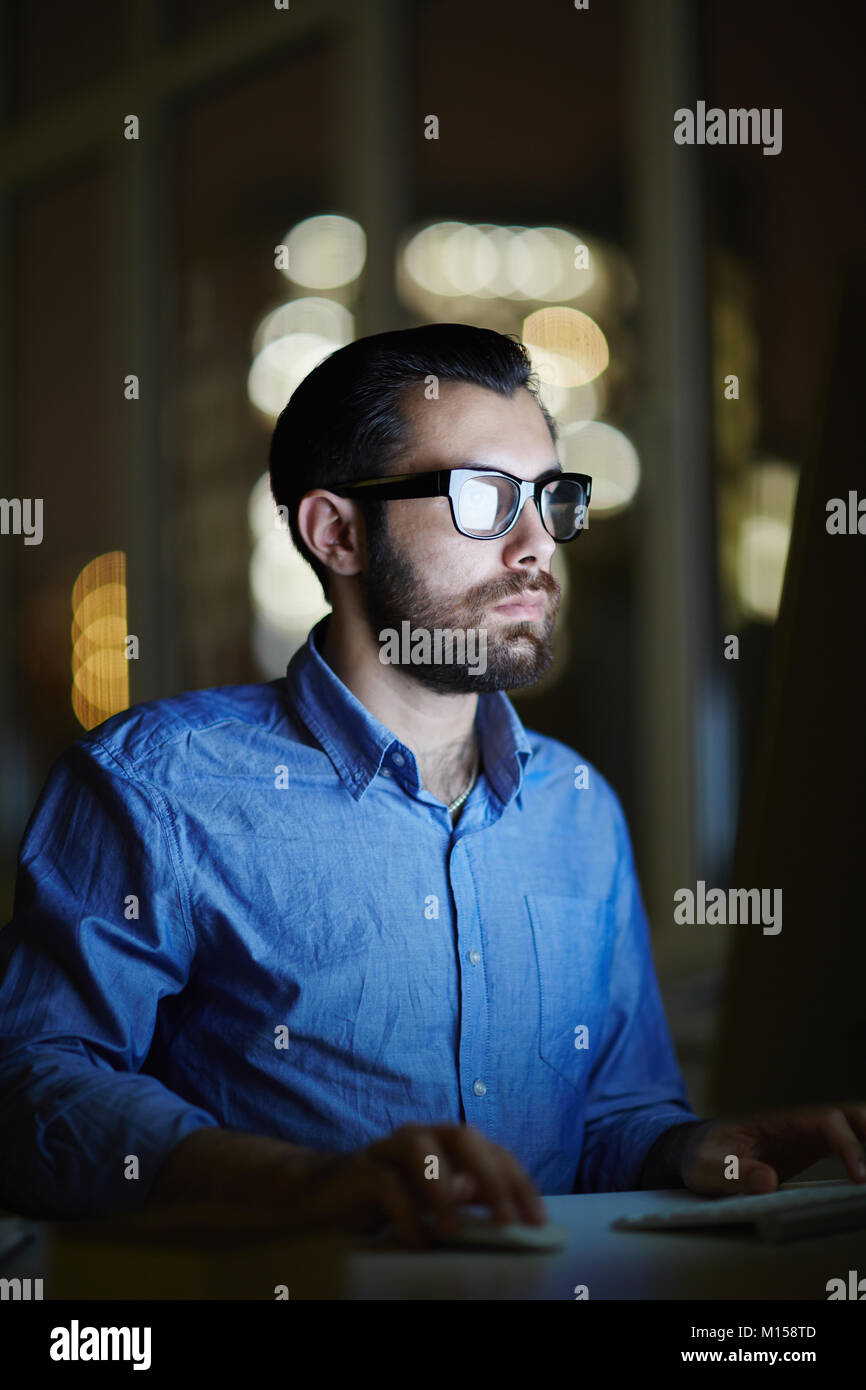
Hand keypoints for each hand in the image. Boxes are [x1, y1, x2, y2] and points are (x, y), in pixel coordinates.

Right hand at [284, 1122, 546, 1247]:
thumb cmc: (389, 1199)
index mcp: (447, 1143)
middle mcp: (423, 1136)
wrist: (323, 1194)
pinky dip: (404, 1212)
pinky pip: (386, 1181)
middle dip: (490, 1176)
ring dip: (443, 1187)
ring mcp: (390, 1147)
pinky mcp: (361, 1167)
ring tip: (455, 1228)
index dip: (518, 1182)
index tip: (538, 1220)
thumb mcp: (434, 1202)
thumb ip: (467, 1200)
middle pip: (463, 1136)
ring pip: (423, 1148)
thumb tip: (503, 1208)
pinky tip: (416, 1240)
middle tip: (505, 1220)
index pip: (493, 1151)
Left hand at [678, 1102, 865, 1194]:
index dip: (847, 1145)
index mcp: (777, 1120)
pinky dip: (860, 1157)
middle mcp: (797, 1123)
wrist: (694, 1151)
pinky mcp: (807, 1150)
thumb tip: (769, 1182)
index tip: (859, 1176)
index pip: (825, 1121)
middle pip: (847, 1114)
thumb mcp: (706, 1167)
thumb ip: (733, 1173)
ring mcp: (805, 1135)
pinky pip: (843, 1147)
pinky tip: (864, 1180)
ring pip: (849, 1127)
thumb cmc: (699, 1155)